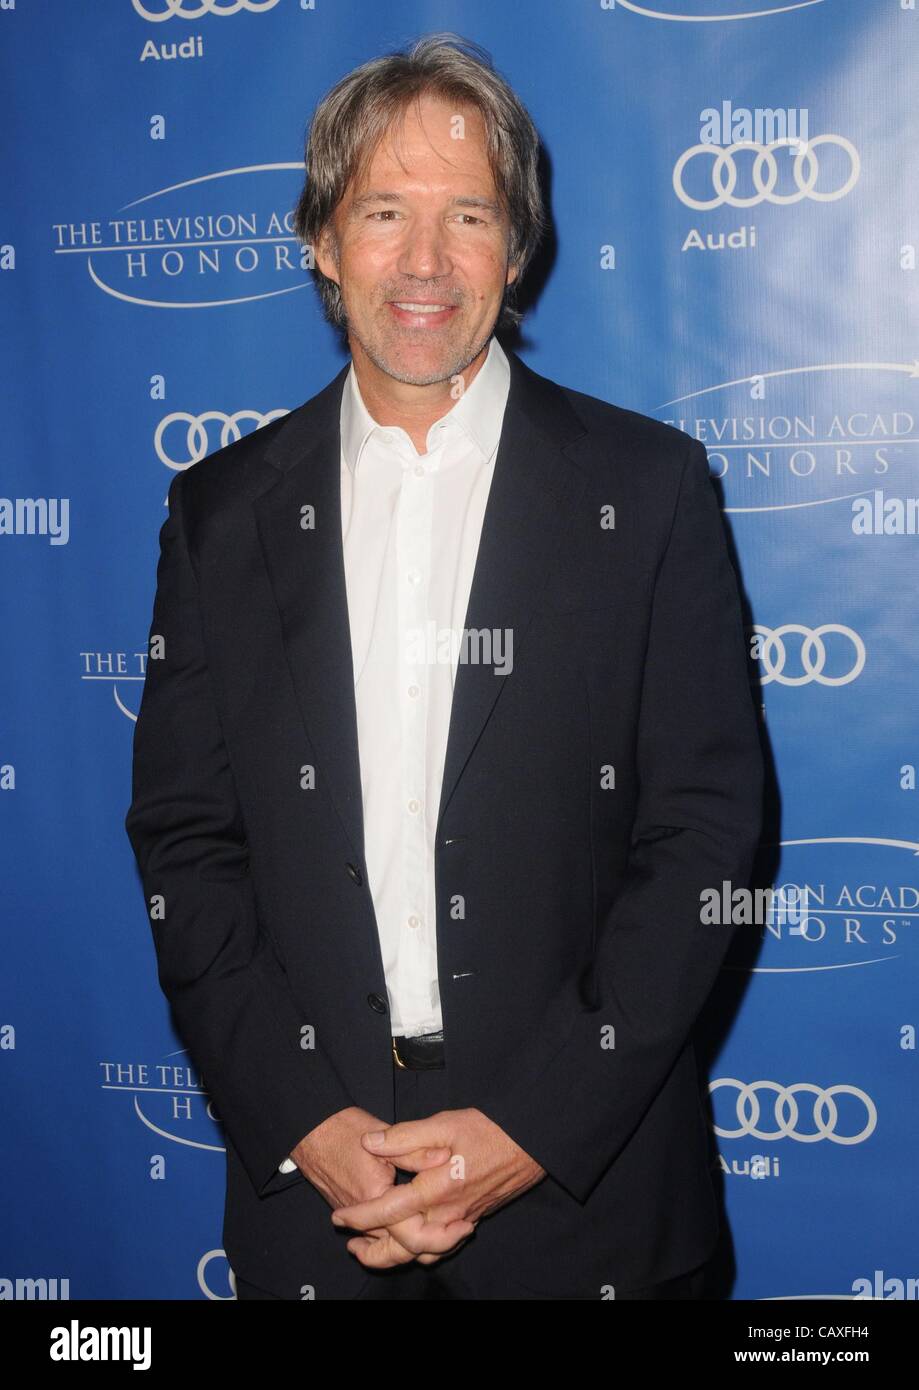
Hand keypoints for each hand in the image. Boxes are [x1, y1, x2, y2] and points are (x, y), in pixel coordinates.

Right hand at [292, 1107, 452, 1263]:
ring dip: (415, 1243)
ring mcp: (355, 1217)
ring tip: (445, 1234)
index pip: (412, 1231)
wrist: (312, 1131)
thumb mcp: (385, 1135)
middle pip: (401, 1247)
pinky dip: (396, 1235)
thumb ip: (414, 1151)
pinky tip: (416, 1224)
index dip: (442, 1233)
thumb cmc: (344, 1129)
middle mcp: (363, 1215)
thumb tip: (444, 1157)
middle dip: (432, 1245)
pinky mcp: (351, 1212)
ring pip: (388, 1245)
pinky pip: (377, 1235)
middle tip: (459, 1233)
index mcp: (375, 1196)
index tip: (463, 1224)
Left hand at [330, 1108, 546, 1268]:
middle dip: (374, 1250)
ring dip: (397, 1254)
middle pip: (404, 1246)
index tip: (339, 1218)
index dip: (360, 1216)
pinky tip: (414, 1238)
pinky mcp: (474, 1218)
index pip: (388, 1210)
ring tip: (375, 1247)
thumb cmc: (490, 1130)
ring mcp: (462, 1220)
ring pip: (425, 1253)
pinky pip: (443, 1246)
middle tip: (351, 1243)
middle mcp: (448, 1213)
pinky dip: (423, 1250)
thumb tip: (370, 1143)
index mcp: (436, 1189)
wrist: (532, 1143)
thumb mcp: (445, 1123)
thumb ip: (405, 1137)